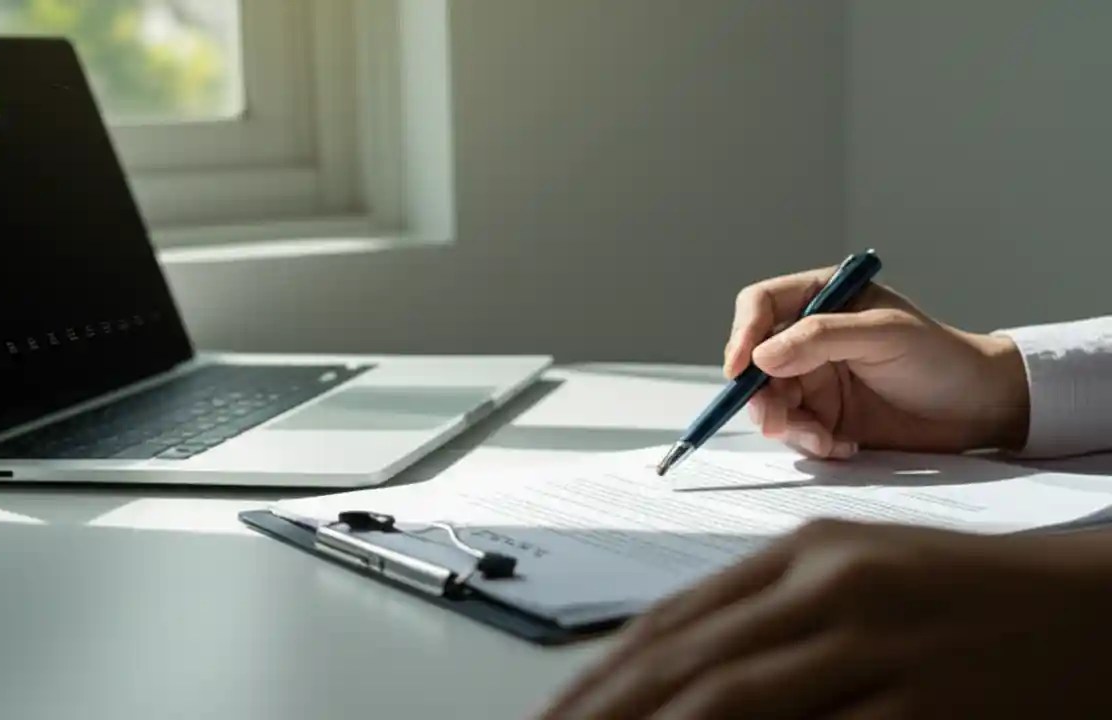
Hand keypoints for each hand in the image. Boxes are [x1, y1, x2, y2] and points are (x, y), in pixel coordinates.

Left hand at [540, 520, 1111, 719]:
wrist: (1090, 606)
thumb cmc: (967, 594)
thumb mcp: (856, 578)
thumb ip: (767, 614)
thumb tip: (680, 665)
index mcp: (803, 555)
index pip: (674, 619)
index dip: (603, 674)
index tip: (557, 711)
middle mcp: (829, 591)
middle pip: (687, 664)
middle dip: (604, 712)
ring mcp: (878, 647)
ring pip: (734, 703)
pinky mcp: (925, 704)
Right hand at [723, 267, 1029, 458]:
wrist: (980, 410)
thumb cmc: (941, 358)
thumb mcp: (884, 335)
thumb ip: (821, 338)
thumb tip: (761, 355)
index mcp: (823, 298)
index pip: (761, 306)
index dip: (742, 334)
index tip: (740, 369)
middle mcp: (810, 337)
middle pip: (756, 361)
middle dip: (761, 393)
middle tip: (775, 421)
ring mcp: (816, 379)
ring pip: (770, 401)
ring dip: (786, 424)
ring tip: (823, 440)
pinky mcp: (826, 417)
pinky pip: (796, 431)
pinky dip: (811, 443)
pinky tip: (843, 447)